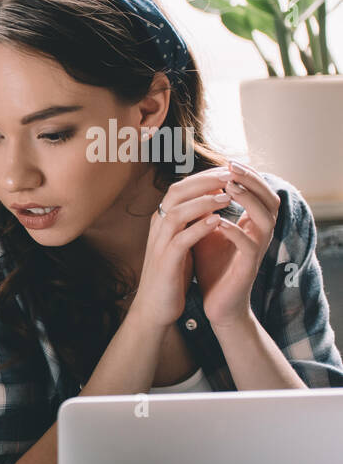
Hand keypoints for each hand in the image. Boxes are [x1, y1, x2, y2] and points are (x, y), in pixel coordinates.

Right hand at [132, 168, 230, 328]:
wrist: (155, 306)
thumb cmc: (172, 273)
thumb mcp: (183, 241)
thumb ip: (193, 221)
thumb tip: (213, 198)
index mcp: (162, 221)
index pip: (180, 187)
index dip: (204, 176)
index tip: (229, 171)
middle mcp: (157, 227)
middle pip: (176, 193)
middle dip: (204, 181)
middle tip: (231, 175)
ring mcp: (159, 244)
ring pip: (177, 213)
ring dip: (203, 202)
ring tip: (227, 196)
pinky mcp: (166, 262)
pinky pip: (181, 240)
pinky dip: (199, 229)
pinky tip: (218, 222)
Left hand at [191, 162, 278, 329]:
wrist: (215, 303)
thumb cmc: (212, 266)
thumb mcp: (207, 232)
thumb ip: (206, 210)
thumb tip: (193, 184)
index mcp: (253, 224)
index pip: (260, 192)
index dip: (247, 175)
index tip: (228, 160)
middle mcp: (260, 234)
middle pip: (270, 199)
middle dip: (252, 180)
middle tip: (232, 166)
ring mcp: (257, 251)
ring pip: (266, 218)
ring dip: (248, 201)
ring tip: (229, 187)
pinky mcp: (248, 268)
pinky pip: (248, 245)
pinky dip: (234, 231)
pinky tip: (218, 222)